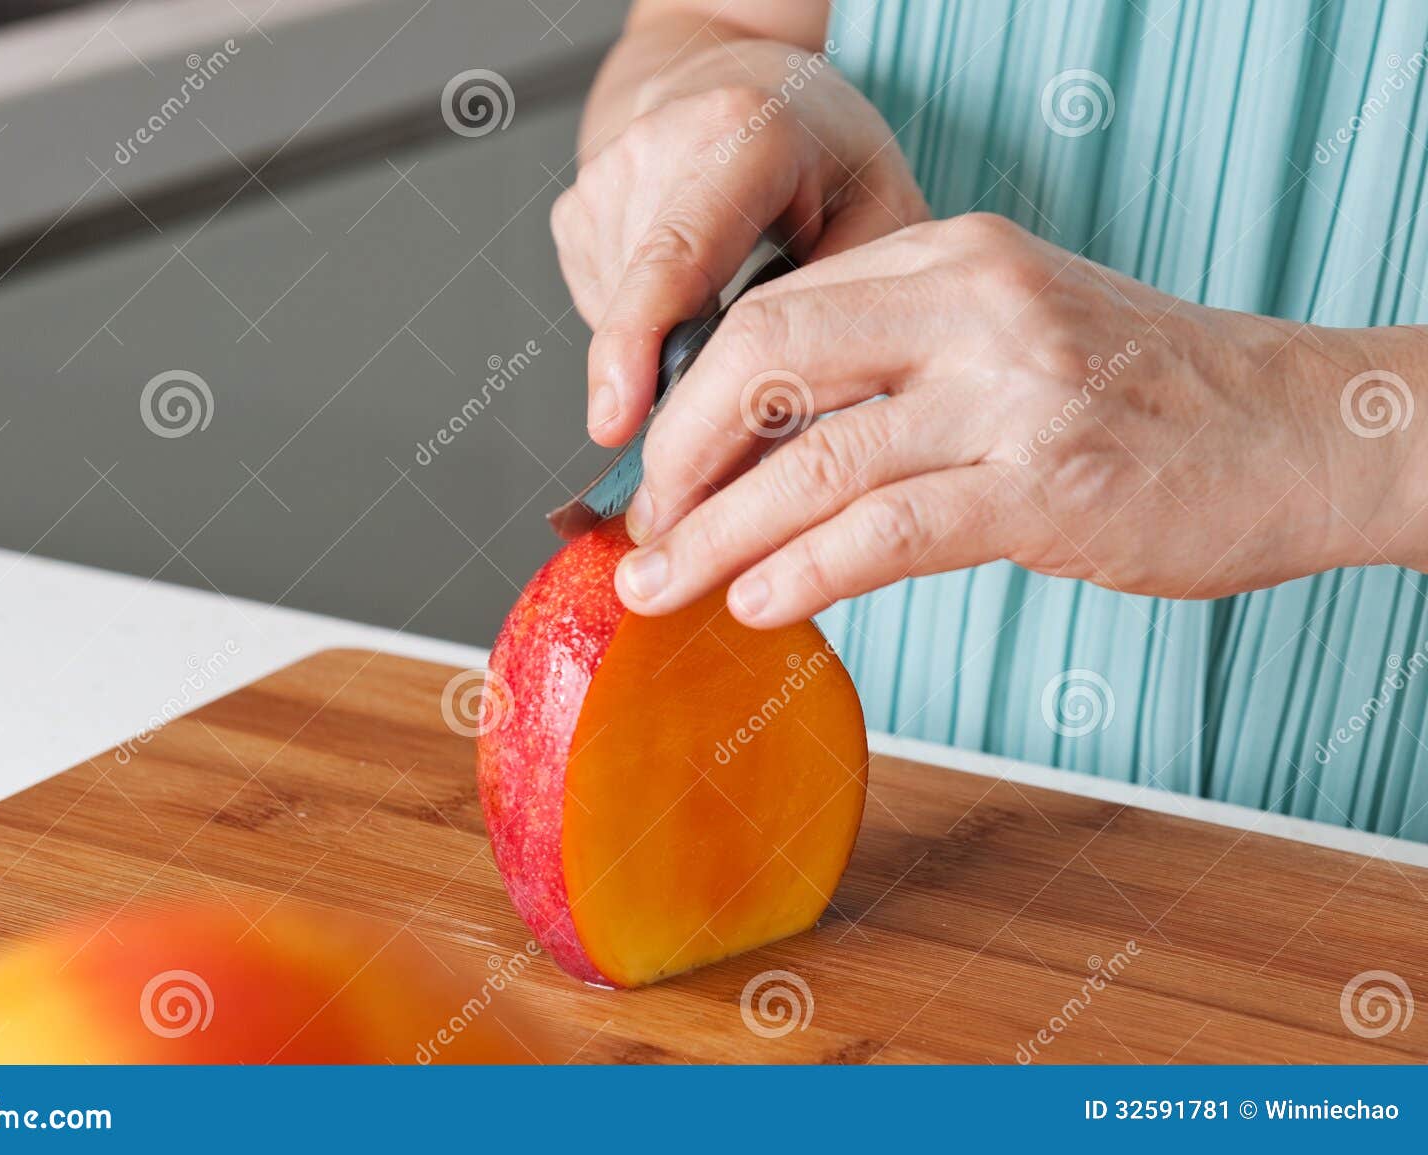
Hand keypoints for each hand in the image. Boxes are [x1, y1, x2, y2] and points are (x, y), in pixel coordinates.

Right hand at [553, 35, 927, 444]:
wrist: (751, 88)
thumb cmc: (826, 155)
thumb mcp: (884, 212)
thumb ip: (846, 302)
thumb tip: (782, 402)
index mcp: (745, 134)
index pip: (676, 254)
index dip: (639, 341)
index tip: (615, 419)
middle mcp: (659, 143)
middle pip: (649, 304)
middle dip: (688, 372)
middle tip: (755, 380)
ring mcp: (605, 177)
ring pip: (623, 318)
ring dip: (675, 340)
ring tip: (736, 287)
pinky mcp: (575, 213)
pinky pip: (606, 308)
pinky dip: (650, 321)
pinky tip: (698, 278)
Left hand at [611, 213, 1427, 626]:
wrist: (1305, 430)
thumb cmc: (1153, 395)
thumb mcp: (1014, 334)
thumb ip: (901, 365)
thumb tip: (773, 447)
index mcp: (953, 257)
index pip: (774, 311)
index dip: (690, 398)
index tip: (657, 470)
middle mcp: (973, 306)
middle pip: (764, 362)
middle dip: (678, 457)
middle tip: (642, 530)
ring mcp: (1011, 393)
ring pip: (813, 460)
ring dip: (718, 535)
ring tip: (664, 588)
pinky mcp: (1047, 486)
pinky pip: (888, 531)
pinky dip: (806, 571)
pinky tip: (761, 603)